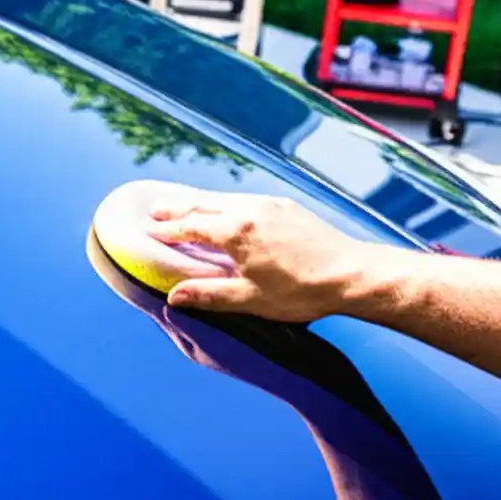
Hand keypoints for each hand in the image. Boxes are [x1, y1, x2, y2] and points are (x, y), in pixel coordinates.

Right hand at [147, 191, 381, 321]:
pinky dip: (226, 203)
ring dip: (201, 202)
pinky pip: (245, 200)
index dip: (168, 231)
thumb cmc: (301, 291)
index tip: (148, 231)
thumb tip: (173, 296)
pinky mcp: (287, 207)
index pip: (191, 227)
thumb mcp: (250, 300)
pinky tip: (227, 209)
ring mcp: (270, 205)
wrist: (351, 274)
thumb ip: (209, 295)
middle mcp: (249, 210)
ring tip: (185, 205)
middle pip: (203, 204)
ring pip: (225, 199)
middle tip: (156, 209)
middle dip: (178, 208)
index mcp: (235, 231)